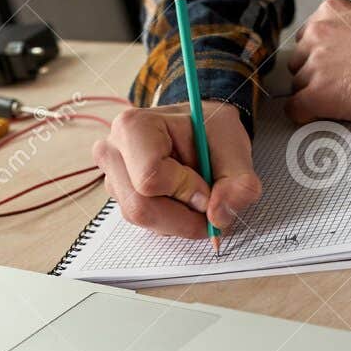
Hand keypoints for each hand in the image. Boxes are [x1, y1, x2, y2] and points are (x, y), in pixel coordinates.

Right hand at [94, 102, 261, 238]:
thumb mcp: (233, 146)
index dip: (186, 192)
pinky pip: (144, 224)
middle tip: (209, 207)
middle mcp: (112, 152)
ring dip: (179, 220)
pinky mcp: (119, 196)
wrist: (198, 128)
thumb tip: (219, 218)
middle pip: (140, 208)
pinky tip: (182, 200)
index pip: (150, 178)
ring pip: (142, 220)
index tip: (208, 186)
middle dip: (183, 217)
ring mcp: (112, 177)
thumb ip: (238, 182)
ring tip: (196, 196)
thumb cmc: (210, 130)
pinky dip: (171, 221)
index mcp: (133, 127)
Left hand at [286, 0, 350, 123]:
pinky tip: (320, 115)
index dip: (319, 56)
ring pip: (299, 84)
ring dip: (315, 92)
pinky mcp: (317, 94)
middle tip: (340, 83)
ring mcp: (314, 64)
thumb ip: (343, 32)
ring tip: (343, 96)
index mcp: (329, 12)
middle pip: (299, 60)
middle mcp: (316, 33)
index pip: (306, 37)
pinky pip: (294, 108)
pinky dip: (305, 114)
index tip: (333, 66)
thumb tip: (331, 56)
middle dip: (315, 73)